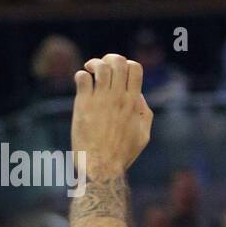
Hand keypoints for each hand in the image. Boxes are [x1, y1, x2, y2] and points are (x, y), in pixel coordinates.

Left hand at [72, 55, 152, 180]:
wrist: (101, 168)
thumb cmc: (122, 154)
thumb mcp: (143, 135)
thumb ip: (144, 113)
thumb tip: (138, 95)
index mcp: (133, 103)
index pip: (135, 68)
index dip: (128, 64)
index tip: (119, 74)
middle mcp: (118, 98)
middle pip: (118, 62)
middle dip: (110, 58)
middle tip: (102, 68)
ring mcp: (100, 100)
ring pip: (100, 66)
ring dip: (94, 63)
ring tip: (90, 70)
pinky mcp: (84, 105)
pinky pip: (82, 78)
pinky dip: (81, 75)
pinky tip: (81, 83)